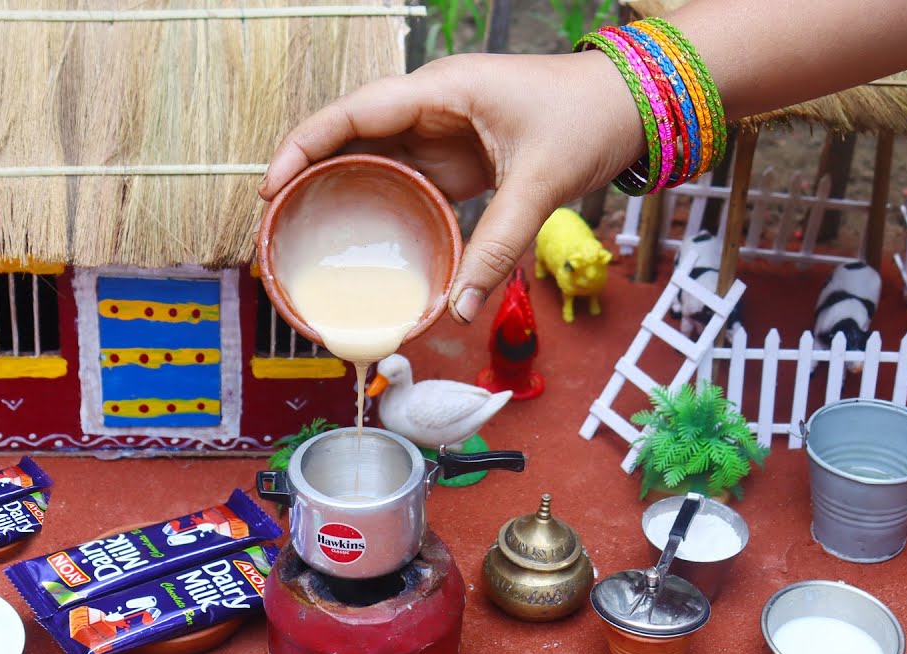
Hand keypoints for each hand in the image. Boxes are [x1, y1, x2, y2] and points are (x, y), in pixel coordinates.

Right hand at [260, 50, 643, 323]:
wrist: (633, 104)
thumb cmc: (588, 118)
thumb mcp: (540, 183)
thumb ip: (498, 246)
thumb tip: (458, 309)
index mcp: (441, 90)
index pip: (354, 112)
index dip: (306, 145)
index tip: (273, 184)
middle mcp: (431, 104)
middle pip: (351, 132)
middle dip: (309, 169)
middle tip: (274, 218)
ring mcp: (442, 127)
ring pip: (373, 154)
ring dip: (339, 186)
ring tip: (303, 229)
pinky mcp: (456, 153)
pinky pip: (404, 174)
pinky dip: (379, 201)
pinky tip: (362, 234)